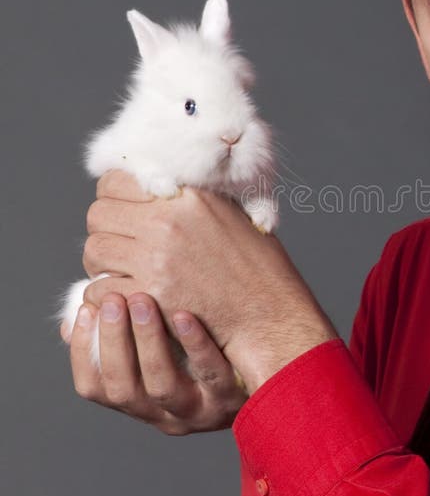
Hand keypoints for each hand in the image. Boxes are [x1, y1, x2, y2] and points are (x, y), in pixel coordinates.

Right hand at [65, 292, 246, 433]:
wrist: (274, 362)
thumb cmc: (211, 342)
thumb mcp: (165, 343)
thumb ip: (125, 329)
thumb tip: (76, 315)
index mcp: (142, 401)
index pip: (96, 387)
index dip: (83, 352)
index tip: (85, 309)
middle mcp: (165, 414)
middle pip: (124, 389)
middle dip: (112, 342)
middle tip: (111, 298)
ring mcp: (200, 409)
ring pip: (162, 386)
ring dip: (147, 341)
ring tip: (143, 299)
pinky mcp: (234, 397)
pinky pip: (211, 374)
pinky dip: (194, 345)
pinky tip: (184, 314)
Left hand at [80, 171, 337, 392]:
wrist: (268, 315)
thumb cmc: (257, 267)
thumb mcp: (233, 214)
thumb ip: (192, 198)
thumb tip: (157, 185)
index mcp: (188, 197)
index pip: (116, 181)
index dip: (113, 196)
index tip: (122, 212)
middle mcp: (168, 223)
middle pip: (98, 214)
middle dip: (105, 230)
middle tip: (120, 245)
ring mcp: (156, 260)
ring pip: (94, 250)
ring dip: (102, 262)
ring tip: (121, 271)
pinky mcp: (150, 296)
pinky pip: (100, 289)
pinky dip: (107, 295)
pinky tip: (127, 297)